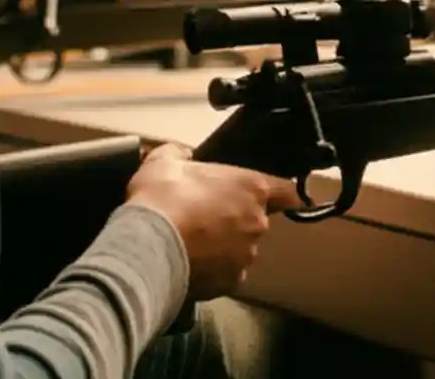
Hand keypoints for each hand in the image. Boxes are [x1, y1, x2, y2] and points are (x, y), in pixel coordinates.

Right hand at [125, 142, 302, 300]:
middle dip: (235, 219)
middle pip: (256, 219)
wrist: (147, 248)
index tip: (275, 197)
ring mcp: (246, 254)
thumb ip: (178, 153)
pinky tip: (189, 263)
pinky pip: (226, 273)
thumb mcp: (164, 162)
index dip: (282, 194)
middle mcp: (257, 222)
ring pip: (241, 248)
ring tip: (192, 243)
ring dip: (224, 246)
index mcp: (251, 188)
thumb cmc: (162, 199)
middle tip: (205, 217)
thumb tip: (181, 154)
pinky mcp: (231, 281)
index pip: (287, 192)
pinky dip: (212, 270)